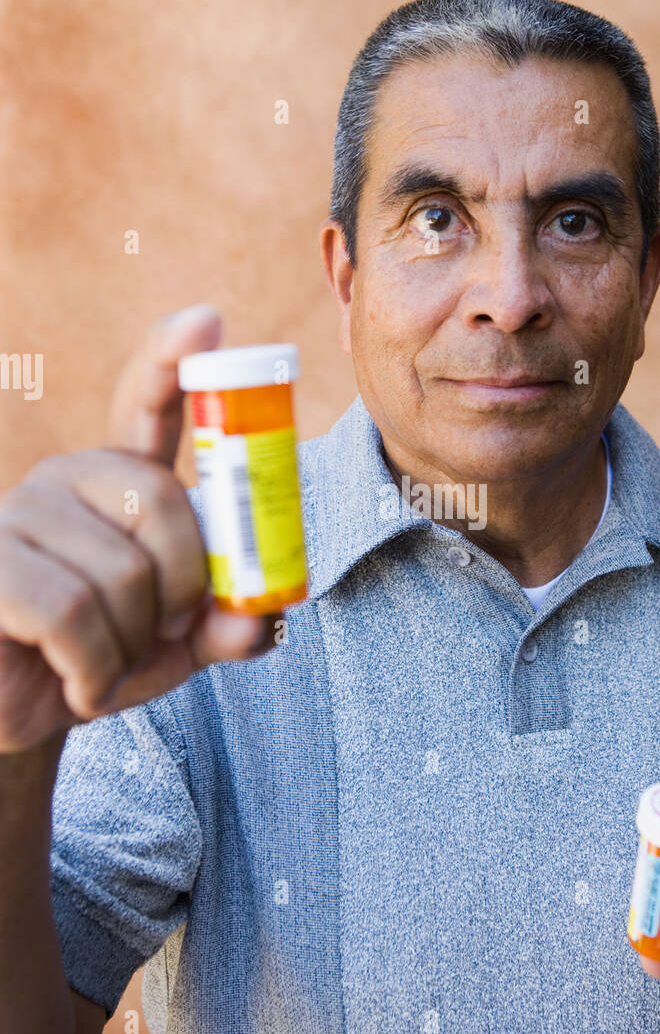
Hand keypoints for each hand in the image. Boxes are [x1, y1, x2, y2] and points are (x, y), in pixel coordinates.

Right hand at [0, 304, 273, 753]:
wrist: (13, 712)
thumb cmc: (92, 661)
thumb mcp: (172, 646)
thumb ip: (222, 624)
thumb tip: (261, 619)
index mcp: (118, 483)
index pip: (146, 406)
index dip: (172, 361)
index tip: (208, 321)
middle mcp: (65, 479)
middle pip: (164, 504)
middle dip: (185, 588)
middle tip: (165, 635)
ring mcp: (17, 515)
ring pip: (120, 575)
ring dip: (131, 647)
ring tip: (105, 669)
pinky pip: (71, 613)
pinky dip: (94, 669)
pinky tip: (79, 687)